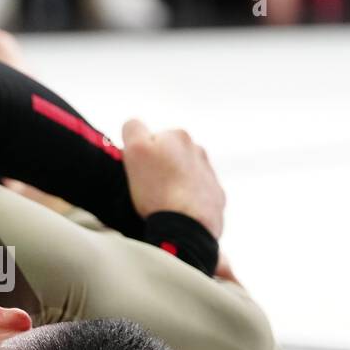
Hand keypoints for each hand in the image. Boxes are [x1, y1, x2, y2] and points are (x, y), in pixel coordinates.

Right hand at [120, 119, 225, 237]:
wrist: (186, 225)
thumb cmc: (158, 189)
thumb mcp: (135, 150)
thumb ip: (133, 128)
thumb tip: (135, 124)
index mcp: (178, 136)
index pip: (150, 137)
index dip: (140, 154)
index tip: (138, 172)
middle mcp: (198, 151)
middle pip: (169, 156)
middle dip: (160, 168)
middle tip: (149, 188)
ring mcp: (209, 175)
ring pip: (184, 175)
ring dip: (175, 184)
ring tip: (163, 203)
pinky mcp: (216, 198)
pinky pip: (198, 195)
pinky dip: (188, 202)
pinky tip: (178, 212)